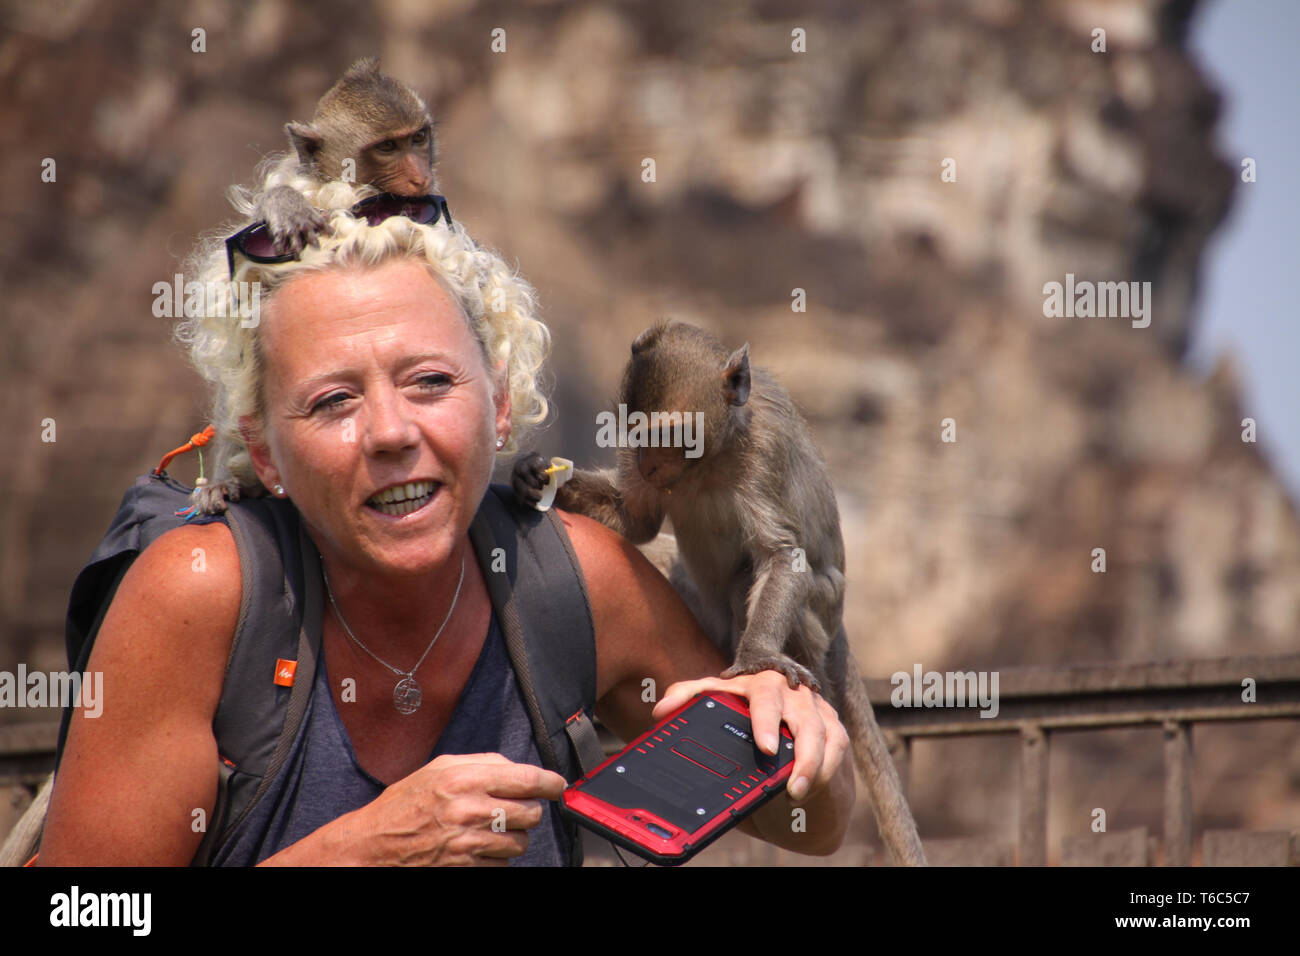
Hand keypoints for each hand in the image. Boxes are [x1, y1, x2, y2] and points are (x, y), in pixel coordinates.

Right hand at [267, 753, 566, 865]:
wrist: (372, 847)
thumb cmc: (404, 804)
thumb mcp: (437, 768)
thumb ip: (480, 763)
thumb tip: (516, 767)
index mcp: (464, 779)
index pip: (526, 779)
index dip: (550, 783)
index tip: (558, 785)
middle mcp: (470, 810)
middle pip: (531, 813)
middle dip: (528, 812)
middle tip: (513, 810)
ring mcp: (470, 843)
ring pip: (521, 842)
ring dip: (513, 837)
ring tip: (489, 830)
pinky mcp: (467, 868)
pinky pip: (503, 864)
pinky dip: (496, 857)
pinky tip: (476, 848)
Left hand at [652, 670, 849, 806]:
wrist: (776, 725)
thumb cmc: (740, 710)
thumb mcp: (715, 702)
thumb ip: (688, 698)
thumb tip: (660, 710)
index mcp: (761, 682)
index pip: (765, 696)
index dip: (767, 722)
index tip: (765, 748)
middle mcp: (793, 692)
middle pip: (803, 718)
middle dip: (801, 751)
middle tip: (790, 783)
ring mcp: (816, 709)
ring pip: (824, 736)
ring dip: (812, 768)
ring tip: (796, 793)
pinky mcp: (833, 727)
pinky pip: (836, 748)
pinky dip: (824, 770)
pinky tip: (808, 789)